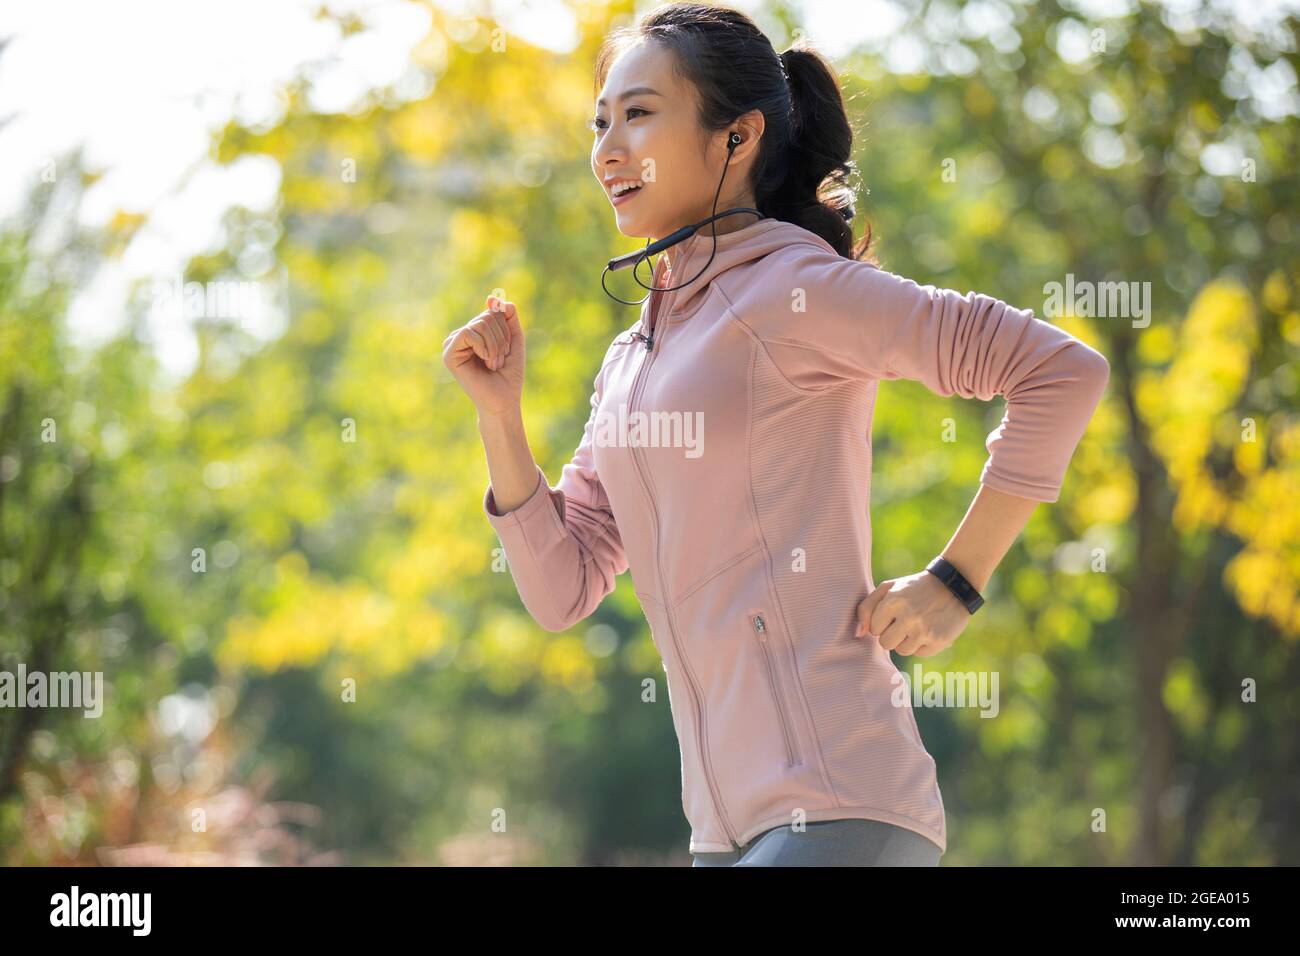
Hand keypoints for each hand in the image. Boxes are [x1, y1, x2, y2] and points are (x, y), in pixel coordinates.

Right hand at [443, 294, 525, 415]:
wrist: (504, 400)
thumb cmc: (509, 374)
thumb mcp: (513, 339)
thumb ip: (507, 316)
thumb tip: (493, 297)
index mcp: (474, 331)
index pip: (493, 311)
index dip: (506, 330)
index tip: (506, 351)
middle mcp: (460, 335)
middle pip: (487, 316)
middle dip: (501, 338)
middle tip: (499, 360)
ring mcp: (452, 343)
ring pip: (480, 323)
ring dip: (495, 346)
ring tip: (493, 364)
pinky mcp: (448, 353)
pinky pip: (469, 332)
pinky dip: (484, 347)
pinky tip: (484, 362)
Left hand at [853, 570, 970, 656]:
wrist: (953, 585)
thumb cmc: (913, 588)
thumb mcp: (888, 588)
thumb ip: (866, 608)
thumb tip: (858, 633)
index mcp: (893, 601)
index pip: (873, 629)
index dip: (882, 622)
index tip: (893, 613)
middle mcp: (908, 617)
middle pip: (885, 643)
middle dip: (892, 634)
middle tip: (904, 621)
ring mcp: (924, 631)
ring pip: (902, 650)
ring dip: (907, 641)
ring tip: (917, 624)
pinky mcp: (938, 641)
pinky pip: (920, 653)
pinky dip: (923, 644)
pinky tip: (930, 628)